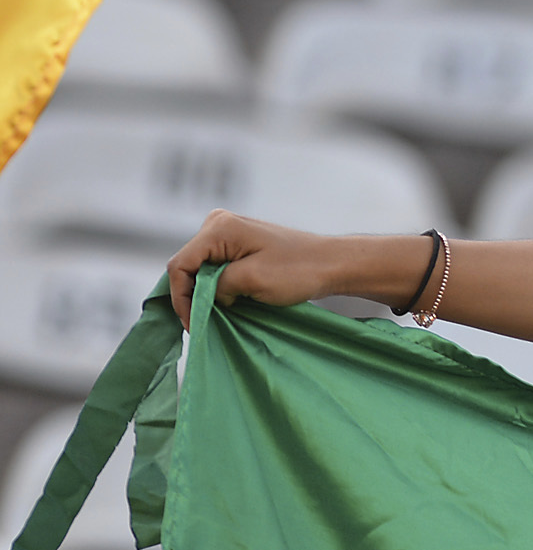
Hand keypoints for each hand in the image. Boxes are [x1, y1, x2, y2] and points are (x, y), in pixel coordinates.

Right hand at [167, 211, 421, 328]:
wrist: (334, 264)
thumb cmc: (298, 270)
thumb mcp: (250, 280)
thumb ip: (216, 287)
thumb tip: (206, 296)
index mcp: (218, 228)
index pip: (180, 265)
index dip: (181, 298)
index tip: (194, 324)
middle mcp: (218, 224)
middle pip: (188, 266)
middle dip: (192, 297)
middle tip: (201, 325)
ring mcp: (228, 233)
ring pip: (201, 270)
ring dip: (205, 294)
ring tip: (212, 318)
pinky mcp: (239, 245)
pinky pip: (216, 269)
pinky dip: (217, 288)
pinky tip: (225, 305)